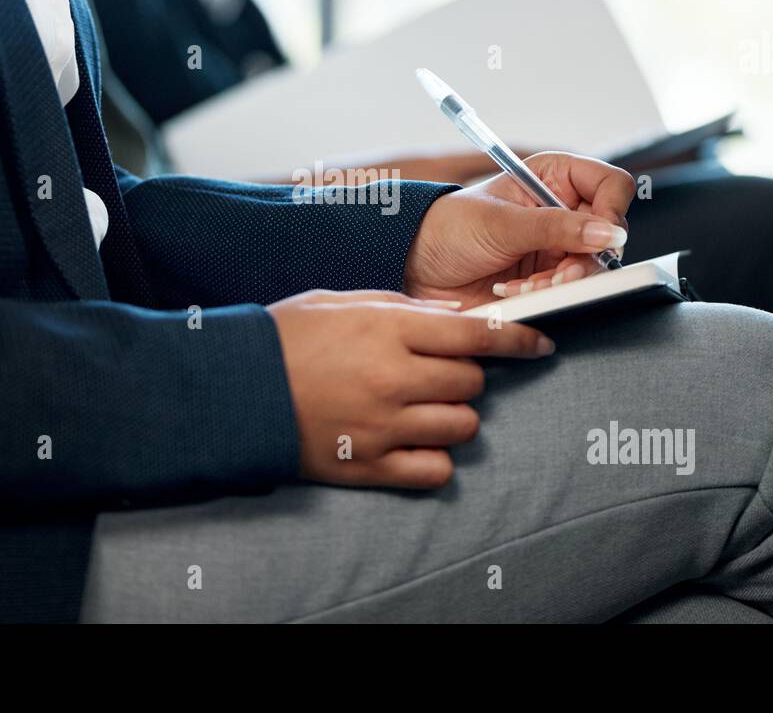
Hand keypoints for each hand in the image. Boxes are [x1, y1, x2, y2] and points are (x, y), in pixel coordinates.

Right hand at [269, 290, 554, 488]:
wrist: (232, 388)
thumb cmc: (286, 336)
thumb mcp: (343, 301)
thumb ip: (404, 307)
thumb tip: (456, 316)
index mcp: (388, 330)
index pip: (477, 334)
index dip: (517, 338)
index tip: (539, 344)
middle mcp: (393, 379)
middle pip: (472, 383)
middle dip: (465, 375)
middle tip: (438, 372)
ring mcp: (382, 426)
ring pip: (461, 426)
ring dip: (452, 415)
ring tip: (422, 407)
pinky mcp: (367, 465)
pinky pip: (434, 471)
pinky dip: (434, 458)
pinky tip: (413, 443)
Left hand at [404, 152, 634, 306]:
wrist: (416, 267)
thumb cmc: (448, 229)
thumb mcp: (501, 224)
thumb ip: (556, 227)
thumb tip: (609, 234)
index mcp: (555, 178)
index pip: (611, 185)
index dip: (613, 211)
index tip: (601, 237)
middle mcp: (563, 209)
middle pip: (610, 233)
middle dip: (584, 259)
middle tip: (557, 274)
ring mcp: (557, 245)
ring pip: (593, 267)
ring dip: (563, 281)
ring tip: (525, 285)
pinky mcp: (548, 277)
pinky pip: (570, 290)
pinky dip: (549, 295)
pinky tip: (516, 291)